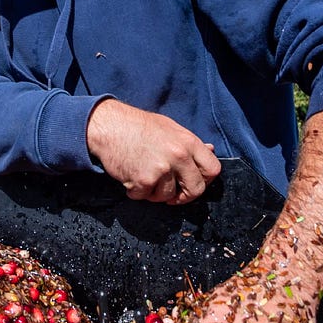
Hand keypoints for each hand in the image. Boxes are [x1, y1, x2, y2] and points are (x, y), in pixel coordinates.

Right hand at [85, 100, 221, 203]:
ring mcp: (161, 169)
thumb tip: (210, 151)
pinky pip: (145, 197)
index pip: (213, 169)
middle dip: (184, 196)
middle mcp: (179, 156)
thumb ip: (190, 143)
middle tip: (173, 194)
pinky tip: (131, 176)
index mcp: (188, 142)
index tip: (192, 182)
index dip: (205, 180)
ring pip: (168, 196)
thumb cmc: (138, 126)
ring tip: (144, 176)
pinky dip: (136, 192)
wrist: (109, 125)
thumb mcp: (170, 128)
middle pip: (196, 189)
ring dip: (155, 192)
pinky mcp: (143, 180)